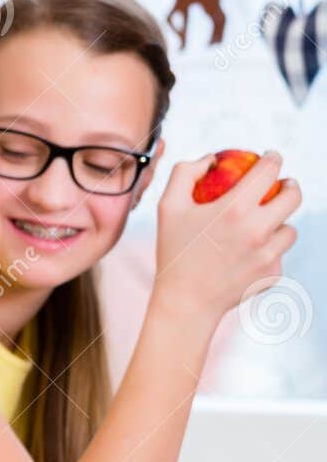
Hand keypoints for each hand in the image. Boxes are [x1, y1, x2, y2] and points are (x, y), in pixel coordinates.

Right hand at [151, 153, 299, 325]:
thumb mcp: (167, 208)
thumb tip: (211, 159)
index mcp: (235, 209)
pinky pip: (278, 255)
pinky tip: (248, 257)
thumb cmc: (173, 252)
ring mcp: (268, 255)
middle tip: (282, 187)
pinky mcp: (272, 274)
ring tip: (262, 227)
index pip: (269, 170)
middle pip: (294, 196)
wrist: (184, 303)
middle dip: (291, 186)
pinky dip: (267, 253)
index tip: (270, 158)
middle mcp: (258, 230)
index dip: (273, 159)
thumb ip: (184, 173)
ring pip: (290, 229)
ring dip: (280, 224)